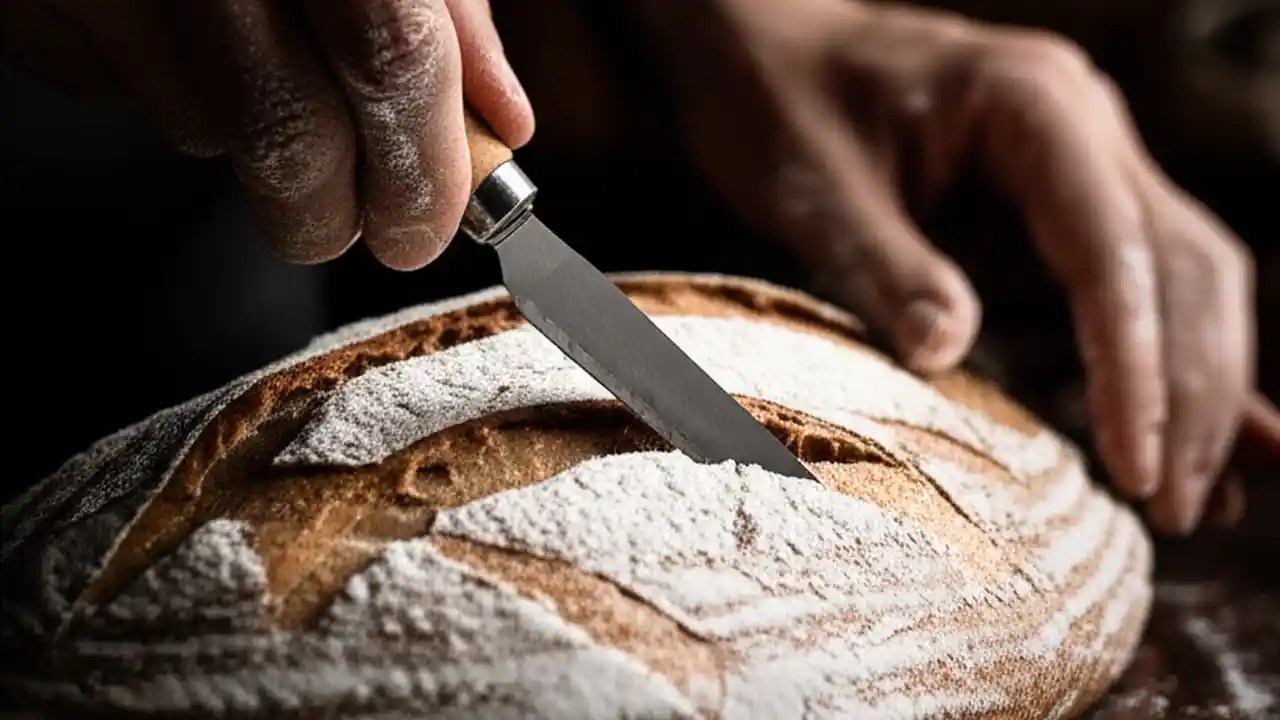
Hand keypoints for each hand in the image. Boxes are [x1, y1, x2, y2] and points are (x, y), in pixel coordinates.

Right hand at [2, 0, 533, 268]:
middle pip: (286, 134)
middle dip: (330, 216)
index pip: (388, 59)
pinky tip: (170, 20)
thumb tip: (499, 119)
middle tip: (348, 225)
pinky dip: (159, 83)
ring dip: (245, 134)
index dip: (419, 172)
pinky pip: (112, 90)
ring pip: (200, 130)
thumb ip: (450, 12)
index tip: (421, 229)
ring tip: (249, 51)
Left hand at [635, 0, 1277, 533]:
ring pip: (1181, 275)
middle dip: (1186, 391)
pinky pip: (1135, 278)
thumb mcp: (813, 190)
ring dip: (1192, 384)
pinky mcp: (1058, 197)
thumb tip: (948, 357)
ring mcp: (1082, 157)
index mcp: (1032, 106)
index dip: (1133, 366)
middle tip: (1172, 509)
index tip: (1135, 464)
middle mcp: (1084, 125)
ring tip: (1191, 498)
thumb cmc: (778, 102)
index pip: (1111, 249)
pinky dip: (1160, 355)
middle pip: (1181, 266)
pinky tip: (1188, 429)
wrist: (763, 44)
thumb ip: (885, 268)